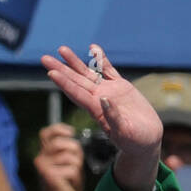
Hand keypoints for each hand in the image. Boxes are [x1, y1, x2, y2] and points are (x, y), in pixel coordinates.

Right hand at [34, 123, 83, 190]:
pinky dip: (76, 177)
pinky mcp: (49, 176)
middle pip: (60, 142)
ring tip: (72, 177)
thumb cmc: (65, 186)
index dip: (60, 129)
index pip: (46, 133)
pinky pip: (72, 169)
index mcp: (43, 155)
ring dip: (76, 166)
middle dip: (74, 150)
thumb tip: (73, 137)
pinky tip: (69, 185)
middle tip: (77, 162)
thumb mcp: (68, 163)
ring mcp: (43, 168)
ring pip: (69, 156)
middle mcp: (39, 159)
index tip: (71, 133)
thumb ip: (68, 150)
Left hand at [40, 44, 161, 190]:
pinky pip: (108, 70)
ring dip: (75, 62)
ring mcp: (109, 91)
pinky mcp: (121, 87)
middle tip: (44, 58)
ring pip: (88, 73)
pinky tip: (92, 48)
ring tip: (61, 49)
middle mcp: (98, 99)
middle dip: (61, 69)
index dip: (64, 83)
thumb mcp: (123, 132)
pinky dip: (100, 59)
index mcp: (96, 110)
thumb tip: (103, 100)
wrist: (146, 140)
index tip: (51, 73)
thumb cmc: (134, 141)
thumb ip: (112, 117)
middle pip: (76, 81)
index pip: (76, 93)